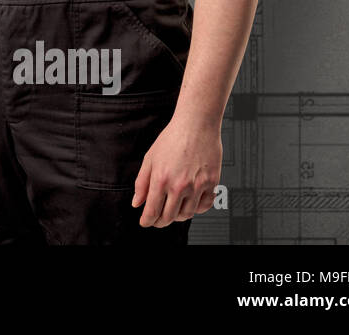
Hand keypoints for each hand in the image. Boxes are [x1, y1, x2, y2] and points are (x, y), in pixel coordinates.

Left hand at [131, 113, 221, 227]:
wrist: (196, 125)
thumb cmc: (172, 138)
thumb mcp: (150, 158)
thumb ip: (142, 183)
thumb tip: (137, 203)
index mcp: (161, 180)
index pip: (152, 211)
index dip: (147, 221)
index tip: (145, 222)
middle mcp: (179, 186)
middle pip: (169, 217)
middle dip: (160, 222)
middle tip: (156, 220)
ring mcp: (197, 186)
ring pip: (187, 214)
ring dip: (178, 216)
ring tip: (172, 211)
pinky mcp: (212, 183)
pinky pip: (204, 206)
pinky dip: (196, 209)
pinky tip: (189, 204)